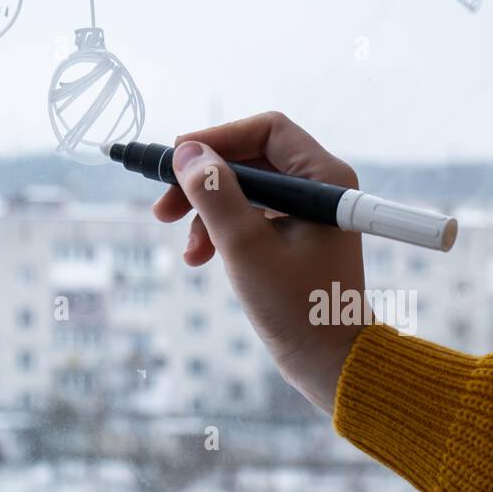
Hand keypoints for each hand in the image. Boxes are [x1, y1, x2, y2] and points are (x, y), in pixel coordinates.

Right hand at [152, 112, 364, 413]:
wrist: (329, 361)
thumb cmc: (298, 308)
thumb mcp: (245, 248)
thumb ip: (215, 195)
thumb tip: (187, 152)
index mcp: (324, 179)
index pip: (266, 130)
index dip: (218, 140)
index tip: (177, 162)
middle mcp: (320, 188)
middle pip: (251, 159)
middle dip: (205, 182)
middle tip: (163, 209)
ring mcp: (308, 213)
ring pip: (245, 190)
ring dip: (208, 213)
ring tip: (188, 251)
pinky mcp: (295, 236)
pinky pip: (251, 216)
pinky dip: (223, 232)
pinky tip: (201, 257)